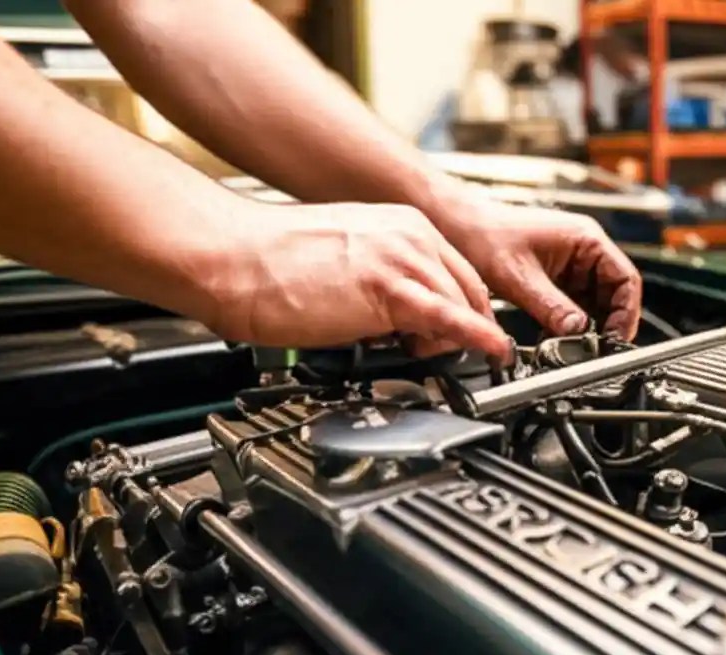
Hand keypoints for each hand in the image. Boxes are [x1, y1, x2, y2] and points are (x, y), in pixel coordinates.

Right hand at [207, 202, 510, 358]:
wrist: (232, 256)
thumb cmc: (268, 264)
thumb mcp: (343, 262)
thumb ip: (378, 285)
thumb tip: (391, 320)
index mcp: (399, 225)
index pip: (458, 271)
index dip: (468, 307)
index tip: (472, 330)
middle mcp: (408, 235)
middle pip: (470, 288)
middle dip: (471, 325)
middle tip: (457, 353)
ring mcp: (401, 259)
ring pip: (462, 305)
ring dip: (459, 339)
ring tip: (436, 357)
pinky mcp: (386, 289)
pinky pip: (448, 317)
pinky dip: (477, 337)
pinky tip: (494, 351)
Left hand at [436, 201, 642, 339]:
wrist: (458, 226)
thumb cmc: (485, 234)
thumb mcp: (519, 277)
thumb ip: (551, 306)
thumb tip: (577, 332)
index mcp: (586, 239)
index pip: (626, 279)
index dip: (626, 312)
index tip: (615, 338)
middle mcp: (584, 250)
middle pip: (614, 294)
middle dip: (608, 323)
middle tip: (596, 350)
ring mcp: (572, 264)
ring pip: (596, 302)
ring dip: (589, 326)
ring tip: (576, 346)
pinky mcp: (557, 278)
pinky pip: (576, 304)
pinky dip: (573, 323)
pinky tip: (561, 336)